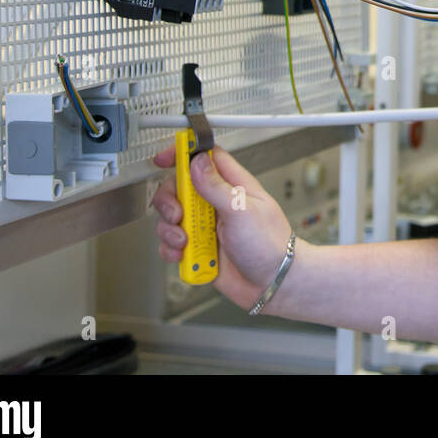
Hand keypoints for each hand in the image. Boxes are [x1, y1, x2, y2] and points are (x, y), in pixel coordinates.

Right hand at [152, 144, 294, 314]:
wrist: (273, 283)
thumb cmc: (270, 245)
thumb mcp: (242, 210)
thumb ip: (217, 186)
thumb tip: (197, 162)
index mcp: (233, 186)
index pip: (206, 158)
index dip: (184, 154)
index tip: (164, 159)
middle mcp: (217, 203)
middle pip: (180, 187)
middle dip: (170, 200)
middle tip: (178, 215)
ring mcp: (207, 225)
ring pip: (172, 217)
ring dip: (170, 230)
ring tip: (186, 242)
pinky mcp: (199, 247)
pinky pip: (172, 243)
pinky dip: (171, 249)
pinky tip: (185, 255)